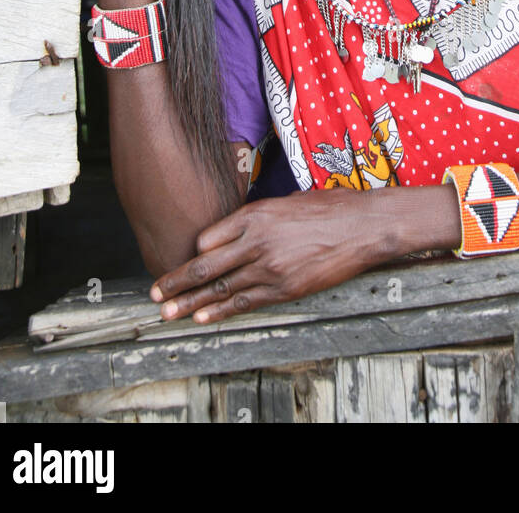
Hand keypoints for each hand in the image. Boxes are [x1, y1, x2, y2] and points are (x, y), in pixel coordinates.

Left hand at [149, 190, 385, 323]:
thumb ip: (259, 217)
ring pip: (219, 290)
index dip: (192, 251)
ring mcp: (269, 268)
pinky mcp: (284, 288)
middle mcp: (256, 241)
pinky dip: (220, 312)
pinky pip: (244, 303)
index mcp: (256, 215)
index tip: (183, 259)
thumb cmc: (329, 208)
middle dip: (176, 282)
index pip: (207, 237)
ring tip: (168, 312)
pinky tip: (202, 318)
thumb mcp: (287, 201)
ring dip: (190, 304)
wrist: (363, 226)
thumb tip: (239, 231)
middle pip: (204, 267)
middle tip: (155, 293)